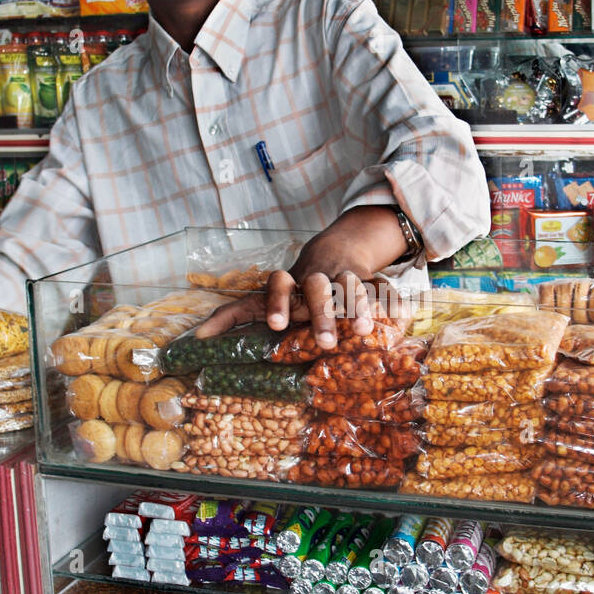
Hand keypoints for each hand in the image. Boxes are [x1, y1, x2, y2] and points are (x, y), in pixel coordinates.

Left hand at [194, 268, 373, 348]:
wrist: (337, 251)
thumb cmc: (295, 289)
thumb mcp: (263, 300)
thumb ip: (232, 317)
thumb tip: (197, 340)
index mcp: (290, 283)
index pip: (278, 284)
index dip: (277, 301)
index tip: (276, 326)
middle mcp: (315, 278)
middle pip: (317, 289)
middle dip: (322, 314)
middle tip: (325, 343)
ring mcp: (342, 277)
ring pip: (349, 286)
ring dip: (356, 306)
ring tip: (362, 330)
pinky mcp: (368, 280)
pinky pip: (378, 288)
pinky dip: (386, 300)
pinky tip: (396, 315)